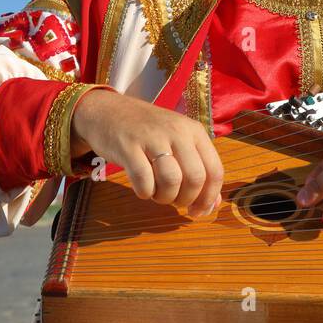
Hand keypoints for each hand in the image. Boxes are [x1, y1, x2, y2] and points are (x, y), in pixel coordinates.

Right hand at [70, 89, 222, 216]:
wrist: (108, 110)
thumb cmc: (148, 131)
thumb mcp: (179, 141)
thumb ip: (198, 169)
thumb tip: (213, 205)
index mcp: (195, 131)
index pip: (215, 170)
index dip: (209, 198)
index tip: (198, 211)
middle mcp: (177, 132)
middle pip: (195, 178)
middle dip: (187, 200)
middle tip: (175, 202)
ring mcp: (152, 138)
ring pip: (172, 180)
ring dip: (166, 197)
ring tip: (157, 194)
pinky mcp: (128, 146)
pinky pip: (143, 180)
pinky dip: (145, 192)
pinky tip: (142, 189)